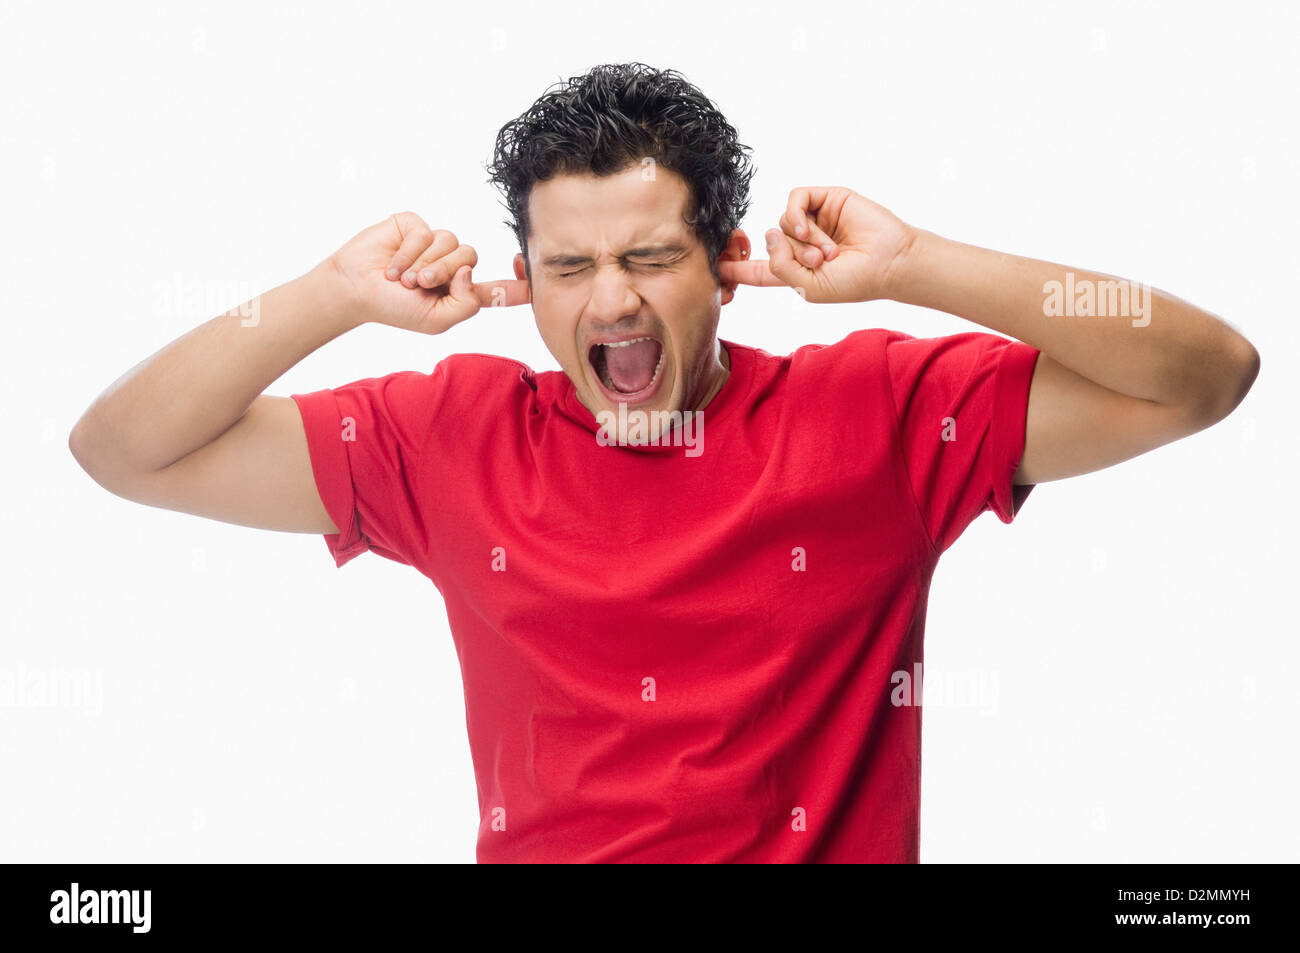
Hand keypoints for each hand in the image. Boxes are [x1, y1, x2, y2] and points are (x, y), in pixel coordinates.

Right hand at [320, 211, 530, 333]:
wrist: (355, 290)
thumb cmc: (394, 309)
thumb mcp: (436, 321)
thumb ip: (465, 305)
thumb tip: (471, 272)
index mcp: (462, 292)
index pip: (499, 289)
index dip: (520, 285)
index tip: (536, 277)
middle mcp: (452, 265)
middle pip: (471, 258)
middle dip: (443, 273)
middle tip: (417, 286)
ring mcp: (434, 244)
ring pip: (451, 243)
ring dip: (424, 264)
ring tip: (402, 278)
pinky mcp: (416, 226)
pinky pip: (426, 232)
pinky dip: (408, 252)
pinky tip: (391, 265)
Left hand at [718, 187, 915, 302]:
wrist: (890, 261)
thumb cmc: (855, 281)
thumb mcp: (809, 287)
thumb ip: (780, 268)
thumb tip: (768, 233)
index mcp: (795, 271)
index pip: (757, 270)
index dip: (735, 269)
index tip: (713, 268)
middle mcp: (800, 244)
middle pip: (770, 242)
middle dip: (790, 254)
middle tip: (818, 262)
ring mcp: (812, 220)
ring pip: (782, 222)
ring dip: (802, 239)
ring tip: (828, 251)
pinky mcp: (824, 200)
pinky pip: (794, 200)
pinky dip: (798, 215)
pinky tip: (813, 230)